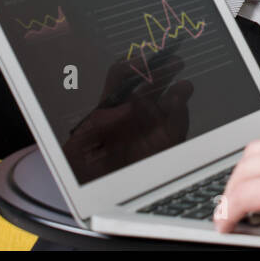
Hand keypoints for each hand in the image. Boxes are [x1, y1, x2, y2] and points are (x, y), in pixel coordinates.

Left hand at [61, 55, 193, 172]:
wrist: (93, 199)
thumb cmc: (80, 174)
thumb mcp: (77, 146)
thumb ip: (99, 123)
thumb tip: (127, 108)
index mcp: (109, 108)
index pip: (123, 76)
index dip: (133, 65)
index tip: (143, 61)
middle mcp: (133, 114)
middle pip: (151, 83)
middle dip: (163, 69)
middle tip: (173, 62)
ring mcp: (151, 128)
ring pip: (170, 100)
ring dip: (178, 91)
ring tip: (182, 88)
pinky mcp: (166, 144)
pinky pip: (179, 124)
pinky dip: (182, 114)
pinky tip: (179, 107)